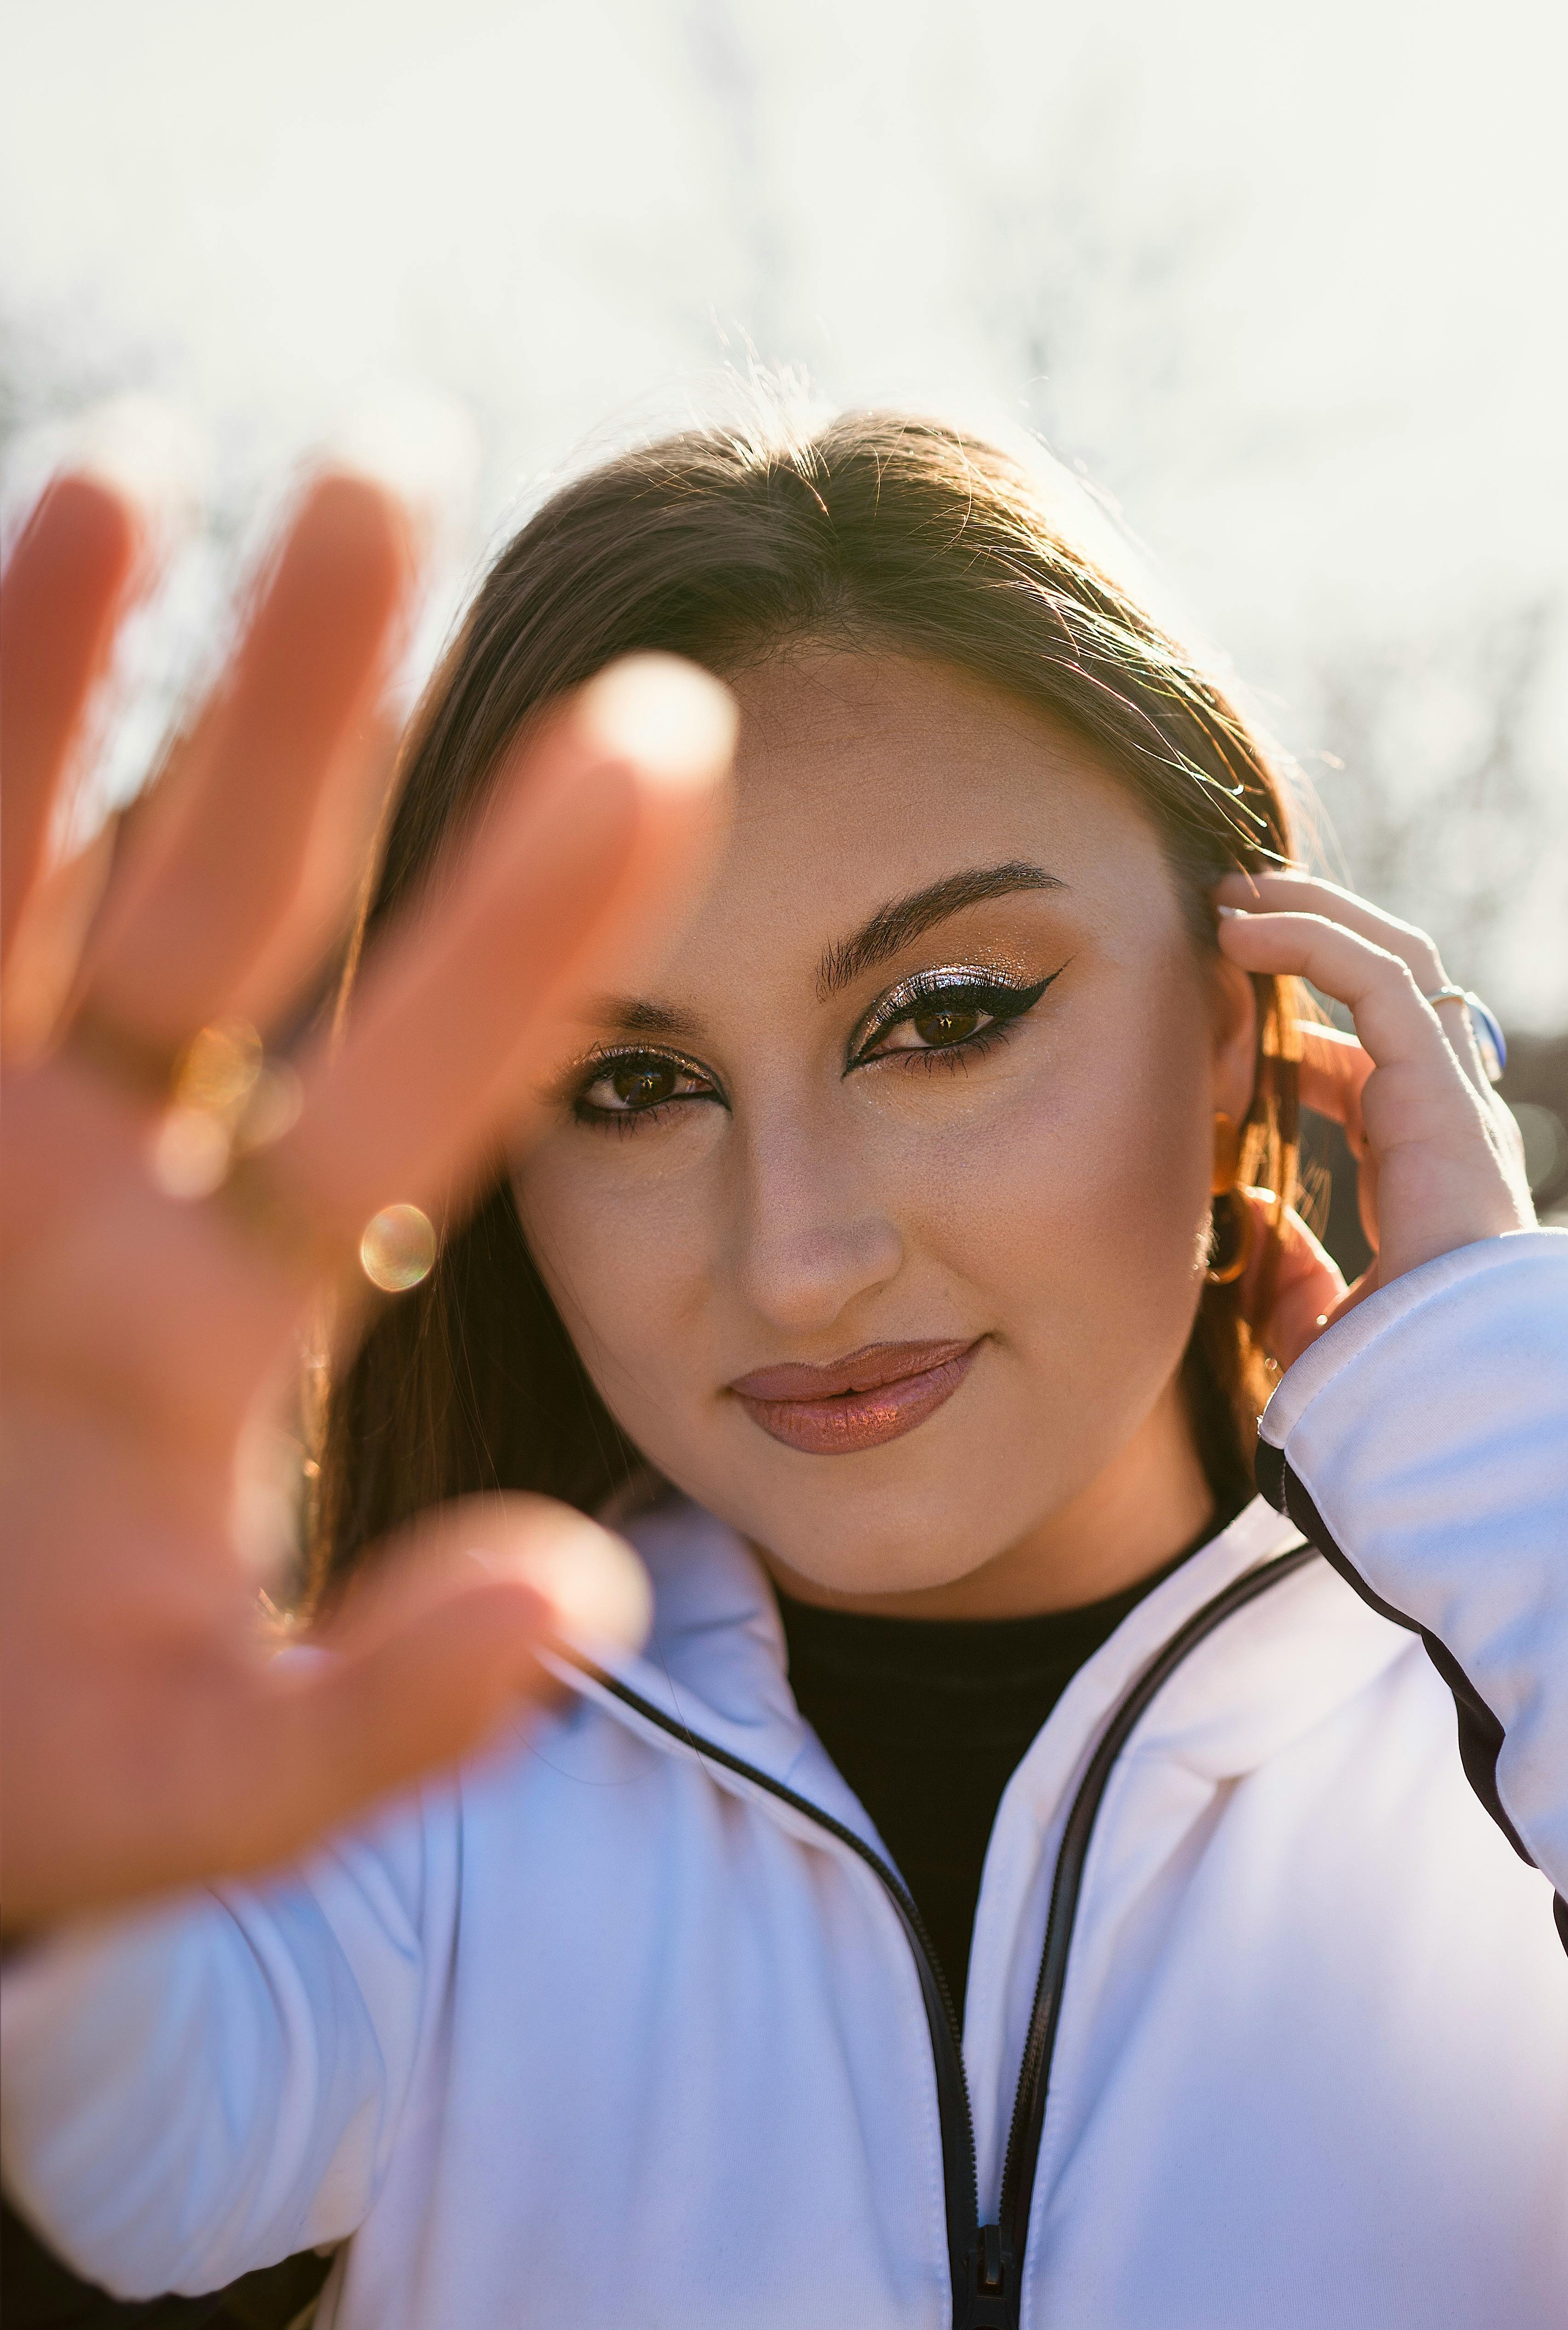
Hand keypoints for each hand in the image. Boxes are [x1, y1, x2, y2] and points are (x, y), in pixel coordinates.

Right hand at [1, 449, 734, 1927]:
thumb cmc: (15, 1797)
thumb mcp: (212, 1785)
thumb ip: (398, 1709)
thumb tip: (585, 1591)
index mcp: (244, 1306)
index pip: (425, 1070)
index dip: (536, 910)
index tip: (667, 731)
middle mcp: (118, 1186)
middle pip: (243, 908)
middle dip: (310, 708)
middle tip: (405, 465)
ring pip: (49, 872)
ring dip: (97, 679)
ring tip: (176, 459)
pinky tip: (16, 563)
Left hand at [1216, 873, 1535, 1371]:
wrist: (1461, 1391)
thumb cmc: (1402, 1376)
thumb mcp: (1323, 1324)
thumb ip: (1291, 1275)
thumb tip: (1250, 1221)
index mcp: (1419, 1163)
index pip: (1362, 1066)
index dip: (1293, 1036)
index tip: (1219, 1019)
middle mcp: (1443, 1115)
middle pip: (1385, 991)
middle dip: (1310, 940)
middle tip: (1225, 915)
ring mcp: (1450, 1095)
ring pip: (1390, 961)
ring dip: (1309, 916)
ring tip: (1229, 895)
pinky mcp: (1438, 1086)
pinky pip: (1378, 979)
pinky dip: (1312, 939)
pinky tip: (1243, 929)